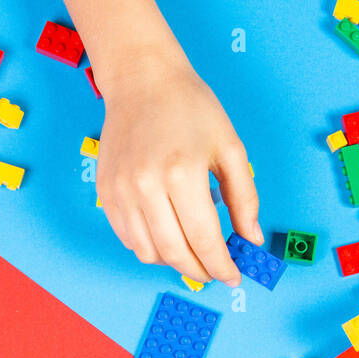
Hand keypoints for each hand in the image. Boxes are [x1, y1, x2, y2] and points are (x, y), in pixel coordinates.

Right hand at [96, 56, 259, 285]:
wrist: (142, 80)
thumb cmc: (189, 108)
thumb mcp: (230, 148)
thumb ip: (245, 198)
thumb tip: (252, 239)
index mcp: (182, 172)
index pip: (203, 238)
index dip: (221, 264)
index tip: (232, 276)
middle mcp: (146, 186)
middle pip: (175, 252)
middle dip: (199, 270)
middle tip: (214, 271)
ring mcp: (121, 192)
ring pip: (148, 252)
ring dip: (174, 261)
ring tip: (192, 251)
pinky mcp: (106, 193)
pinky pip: (129, 238)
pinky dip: (150, 247)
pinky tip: (167, 234)